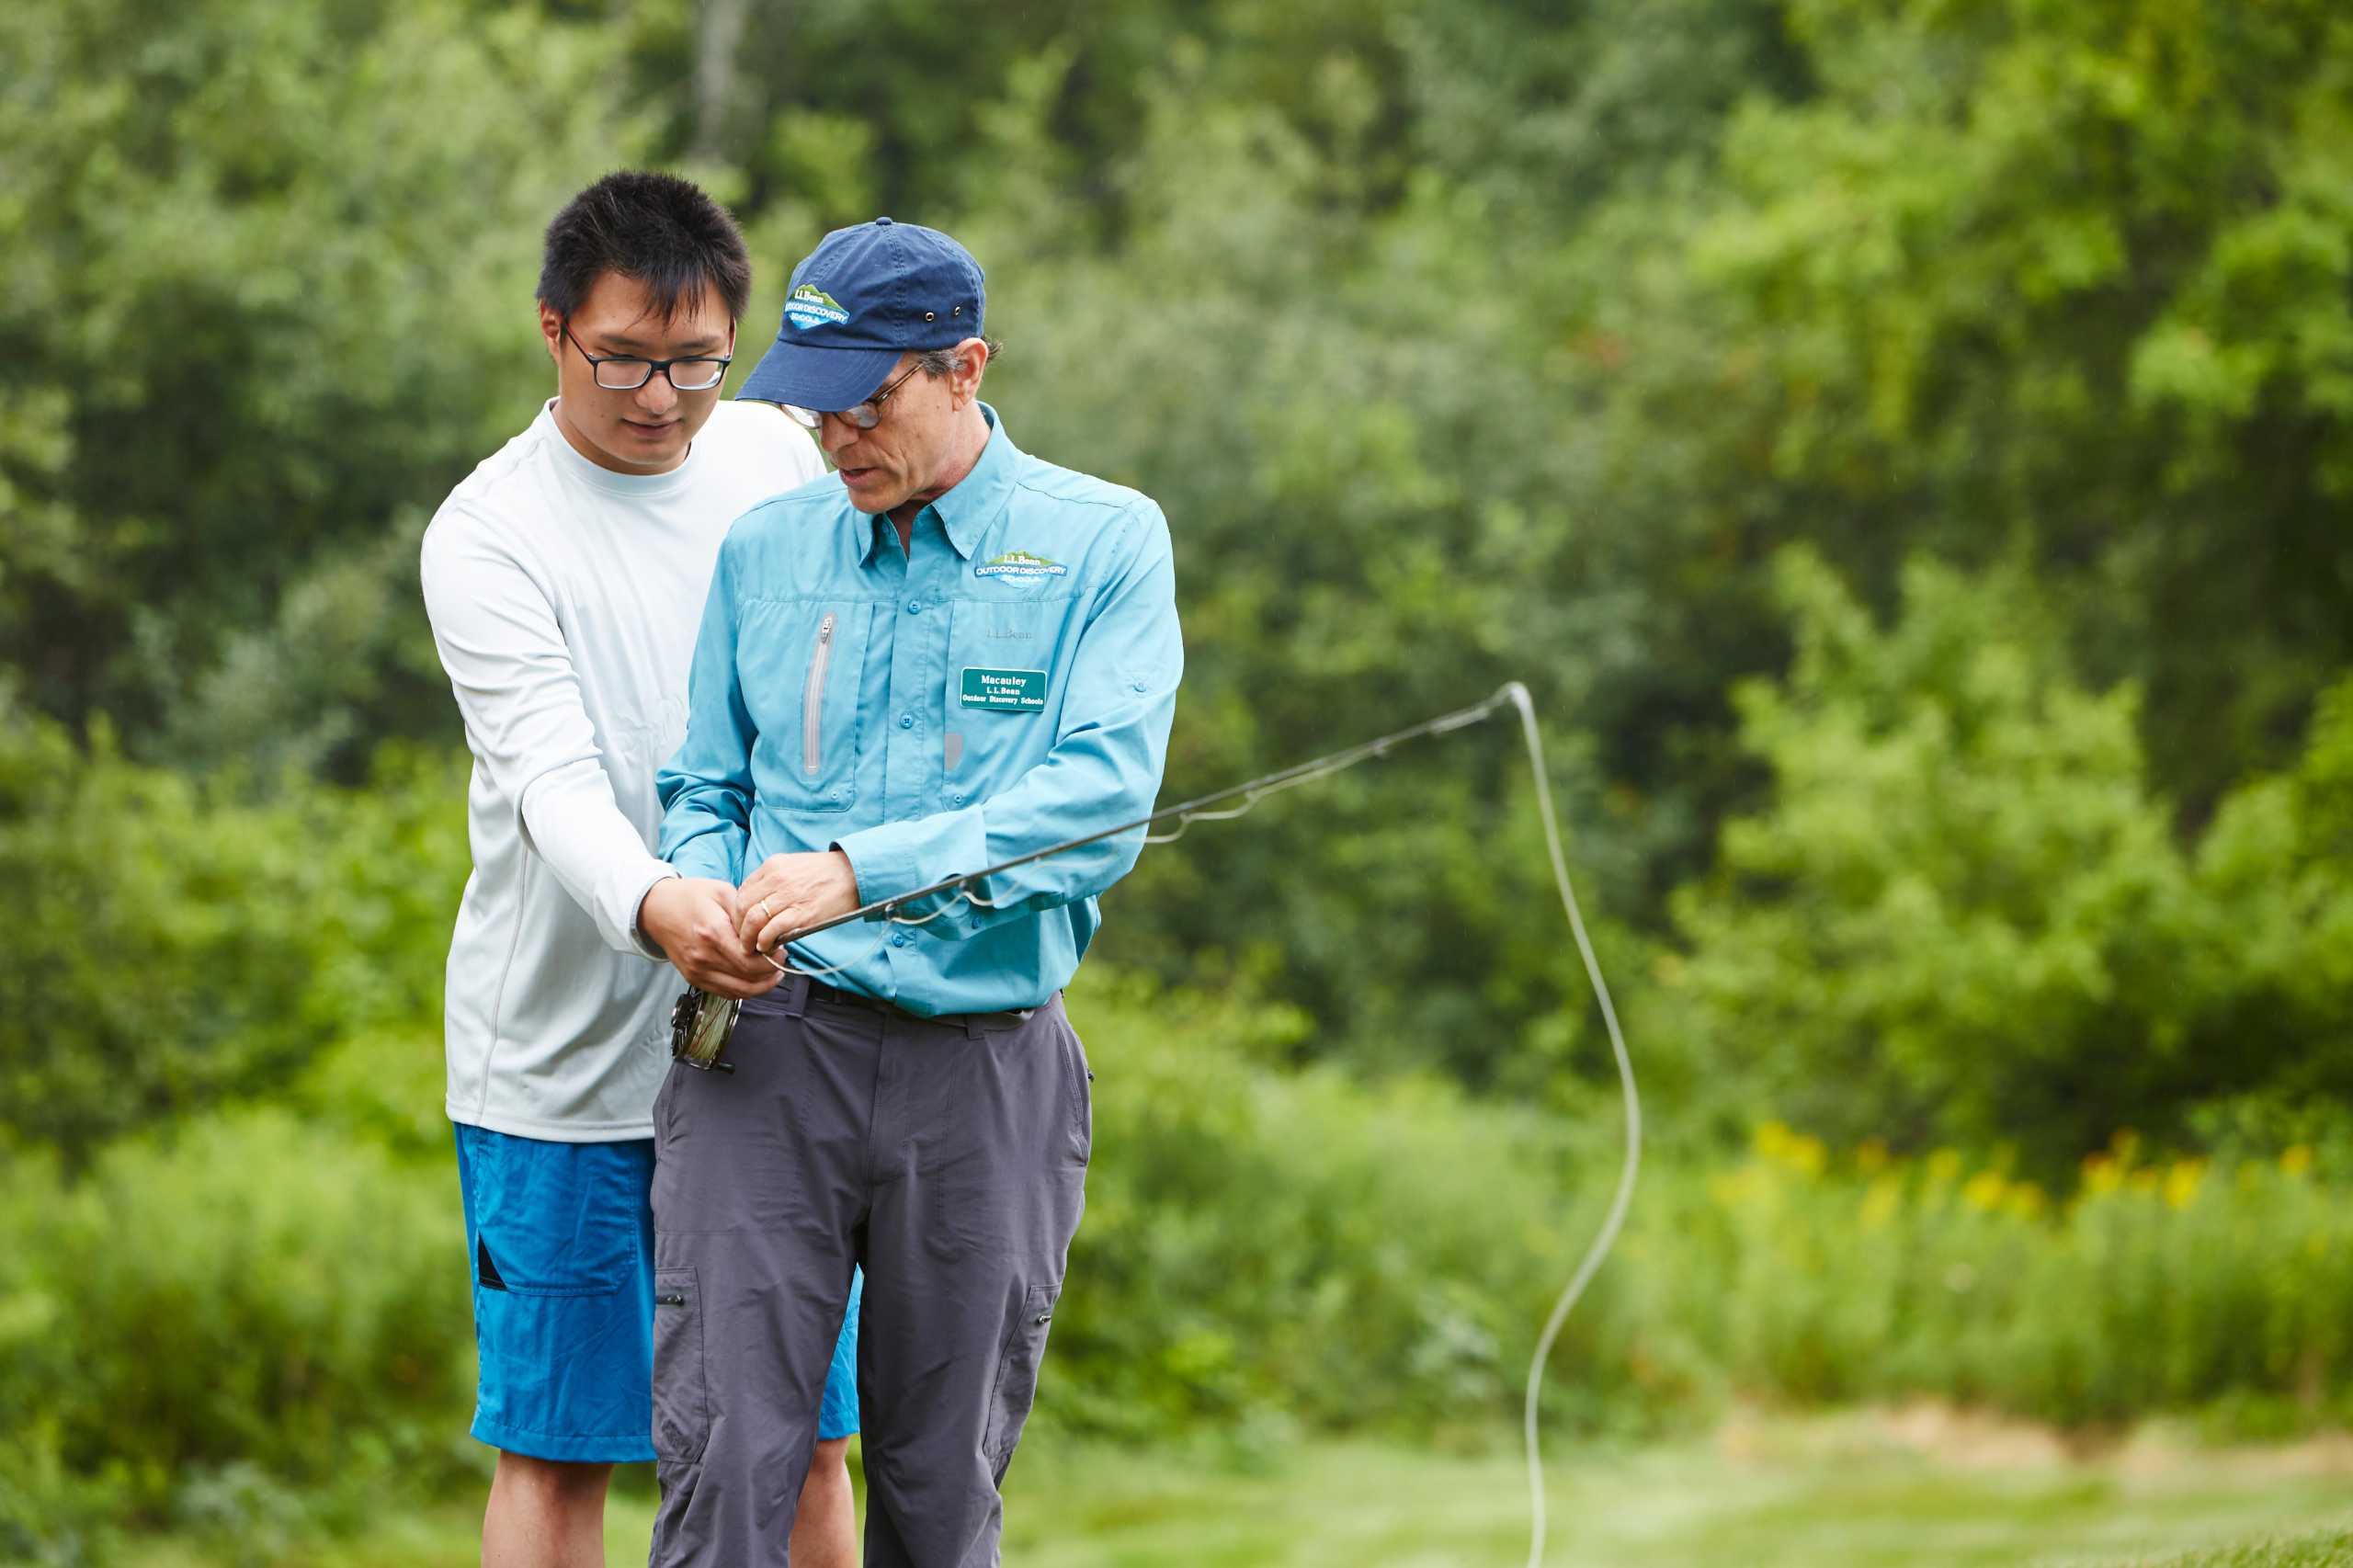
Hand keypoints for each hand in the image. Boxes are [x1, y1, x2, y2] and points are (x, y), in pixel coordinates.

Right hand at [639, 877, 779, 998]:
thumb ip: (746, 912)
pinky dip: (744, 989)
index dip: (772, 960)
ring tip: (773, 973)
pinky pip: (725, 993)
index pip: (751, 961)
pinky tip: (755, 979)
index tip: (782, 950)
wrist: (657, 909)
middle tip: (781, 960)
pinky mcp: (693, 978)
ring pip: (739, 991)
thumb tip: (767, 930)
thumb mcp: (721, 891)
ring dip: (761, 985)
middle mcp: (704, 956)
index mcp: (713, 932)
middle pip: (748, 978)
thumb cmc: (691, 897)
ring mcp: (697, 971)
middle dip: (771, 972)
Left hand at [735, 850, 862, 954]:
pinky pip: (772, 930)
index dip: (737, 912)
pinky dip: (764, 941)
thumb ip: (772, 880)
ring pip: (753, 919)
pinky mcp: (802, 913)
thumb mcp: (792, 866)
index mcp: (772, 866)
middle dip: (738, 927)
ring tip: (752, 947)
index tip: (741, 924)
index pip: (741, 891)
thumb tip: (757, 903)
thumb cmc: (824, 872)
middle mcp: (777, 879)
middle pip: (742, 906)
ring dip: (748, 938)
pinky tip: (766, 946)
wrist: (854, 874)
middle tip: (743, 939)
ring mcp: (789, 896)